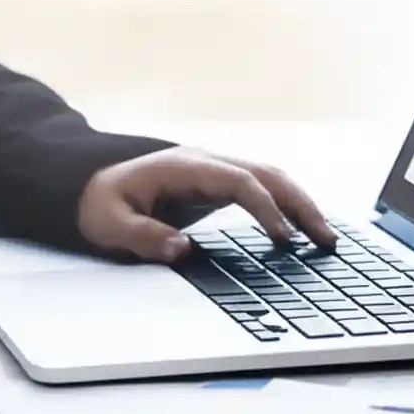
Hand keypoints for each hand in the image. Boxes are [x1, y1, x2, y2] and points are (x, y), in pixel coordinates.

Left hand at [78, 147, 336, 262]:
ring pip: (269, 179)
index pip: (239, 181)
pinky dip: (285, 206)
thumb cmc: (98, 203)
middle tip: (325, 239)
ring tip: (325, 239)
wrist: (87, 185)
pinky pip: (259, 191)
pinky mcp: (215, 187)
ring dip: (299, 204)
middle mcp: (206, 163)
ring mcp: (213, 172)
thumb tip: (182, 250)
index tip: (284, 238)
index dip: (266, 208)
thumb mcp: (110, 224)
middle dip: (300, 205)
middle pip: (266, 175)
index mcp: (185, 167)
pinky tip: (301, 230)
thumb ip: (143, 236)